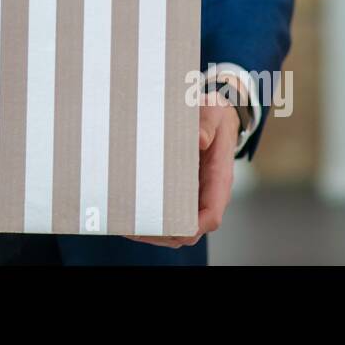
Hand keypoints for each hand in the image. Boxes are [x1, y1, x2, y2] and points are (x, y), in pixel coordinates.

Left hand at [129, 91, 240, 248]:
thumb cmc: (215, 113)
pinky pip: (169, 213)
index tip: (167, 228)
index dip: (192, 226)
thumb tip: (199, 140)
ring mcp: (195, 195)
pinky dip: (150, 218)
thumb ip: (208, 123)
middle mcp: (208, 193)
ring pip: (177, 226)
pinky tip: (128, 212)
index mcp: (219, 179)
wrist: (217, 113)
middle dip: (163, 233)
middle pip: (190, 229)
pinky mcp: (182, 190)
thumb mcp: (215, 111)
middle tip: (132, 226)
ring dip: (153, 230)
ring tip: (124, 223)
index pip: (211, 216)